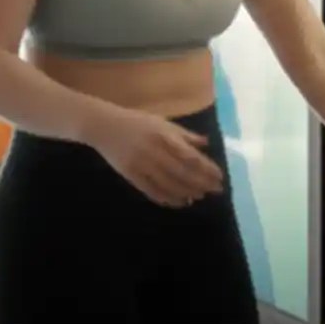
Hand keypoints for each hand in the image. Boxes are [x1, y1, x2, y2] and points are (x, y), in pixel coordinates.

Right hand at [86, 106, 225, 208]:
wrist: (105, 126)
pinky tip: (177, 202)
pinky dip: (165, 198)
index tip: (219, 176)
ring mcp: (142, 164)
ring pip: (168, 184)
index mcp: (165, 137)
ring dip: (186, 192)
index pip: (191, 157)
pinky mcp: (130, 174)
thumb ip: (185, 135)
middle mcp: (155, 151)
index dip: (207, 169)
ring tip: (198, 197)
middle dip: (201, 183)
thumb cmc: (138, 122)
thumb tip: (206, 144)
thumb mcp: (163, 123)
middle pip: (182, 172)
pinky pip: (150, 190)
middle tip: (215, 190)